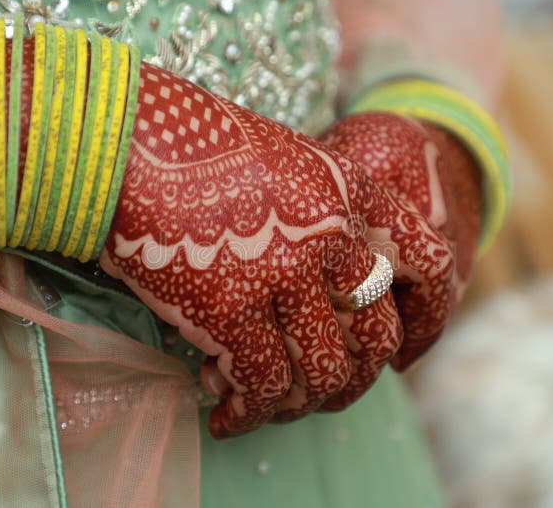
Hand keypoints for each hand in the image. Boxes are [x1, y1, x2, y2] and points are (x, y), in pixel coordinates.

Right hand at [98, 67, 453, 436]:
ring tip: (265, 407)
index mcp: (349, 191)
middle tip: (317, 395)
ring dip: (297, 405)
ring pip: (324, 372)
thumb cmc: (192, 148)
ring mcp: (284, 272)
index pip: (430, 262)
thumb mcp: (282, 162)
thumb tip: (326, 290)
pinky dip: (248, 412)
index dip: (428, 319)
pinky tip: (224, 412)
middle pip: (378, 336)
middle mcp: (331, 234)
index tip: (399, 355)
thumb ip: (320, 216)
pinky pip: (262, 384)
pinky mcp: (231, 307)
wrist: (122, 140)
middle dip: (352, 381)